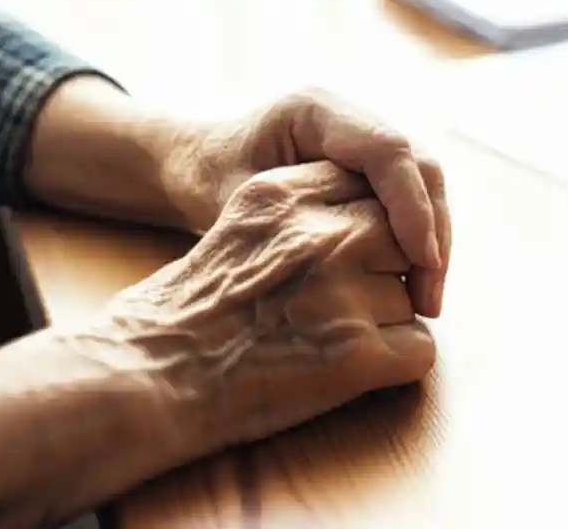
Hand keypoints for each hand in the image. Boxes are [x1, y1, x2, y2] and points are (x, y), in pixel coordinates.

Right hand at [69, 162, 435, 455]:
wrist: (146, 378)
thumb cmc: (185, 309)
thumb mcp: (237, 223)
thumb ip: (300, 207)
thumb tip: (373, 213)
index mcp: (286, 193)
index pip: (370, 188)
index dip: (373, 229)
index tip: (363, 256)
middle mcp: (321, 233)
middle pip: (401, 236)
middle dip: (388, 271)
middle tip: (353, 305)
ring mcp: (343, 291)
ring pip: (411, 295)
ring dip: (388, 321)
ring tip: (333, 342)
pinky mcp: (358, 353)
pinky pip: (421, 348)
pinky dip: (400, 364)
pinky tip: (358, 372)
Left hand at [166, 88, 450, 316]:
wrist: (192, 166)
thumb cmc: (202, 181)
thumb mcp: (235, 202)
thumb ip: (291, 220)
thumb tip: (358, 258)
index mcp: (317, 110)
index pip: (389, 150)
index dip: (413, 207)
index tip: (423, 264)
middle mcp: (352, 118)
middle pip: (421, 168)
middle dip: (433, 233)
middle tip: (429, 299)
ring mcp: (367, 141)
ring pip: (426, 188)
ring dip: (434, 244)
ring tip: (426, 304)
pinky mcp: (371, 170)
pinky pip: (411, 203)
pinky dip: (417, 245)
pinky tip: (411, 290)